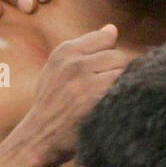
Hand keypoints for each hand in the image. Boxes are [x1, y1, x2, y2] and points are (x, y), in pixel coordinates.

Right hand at [17, 25, 124, 166]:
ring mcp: (86, 83)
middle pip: (119, 56)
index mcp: (65, 52)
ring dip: (124, 85)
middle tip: (109, 90)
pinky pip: (125, 90)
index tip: (104, 70)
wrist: (39, 137)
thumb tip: (112, 29)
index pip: (106, 38)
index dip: (110, 54)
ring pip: (125, 72)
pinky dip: (125, 97)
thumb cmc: (53, 103)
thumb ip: (84, 48)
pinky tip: (116, 106)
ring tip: (112, 97)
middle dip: (119, 71)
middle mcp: (75, 64)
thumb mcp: (58, 68)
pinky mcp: (96, 102)